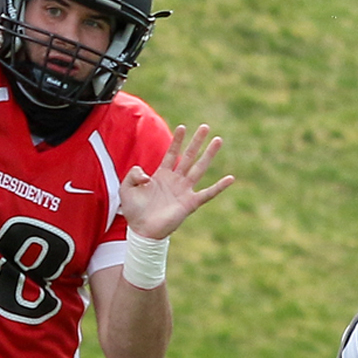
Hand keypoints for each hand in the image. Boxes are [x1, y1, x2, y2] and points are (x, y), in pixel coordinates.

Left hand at [119, 124, 234, 239]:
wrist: (142, 231)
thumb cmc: (134, 211)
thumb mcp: (126, 188)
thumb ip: (133, 175)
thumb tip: (146, 173)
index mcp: (162, 175)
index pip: (172, 154)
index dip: (177, 141)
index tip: (182, 127)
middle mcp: (175, 180)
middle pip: (189, 156)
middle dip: (197, 141)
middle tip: (205, 127)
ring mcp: (184, 191)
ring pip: (199, 169)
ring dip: (209, 155)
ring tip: (218, 140)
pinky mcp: (190, 203)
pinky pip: (208, 193)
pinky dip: (219, 187)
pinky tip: (230, 178)